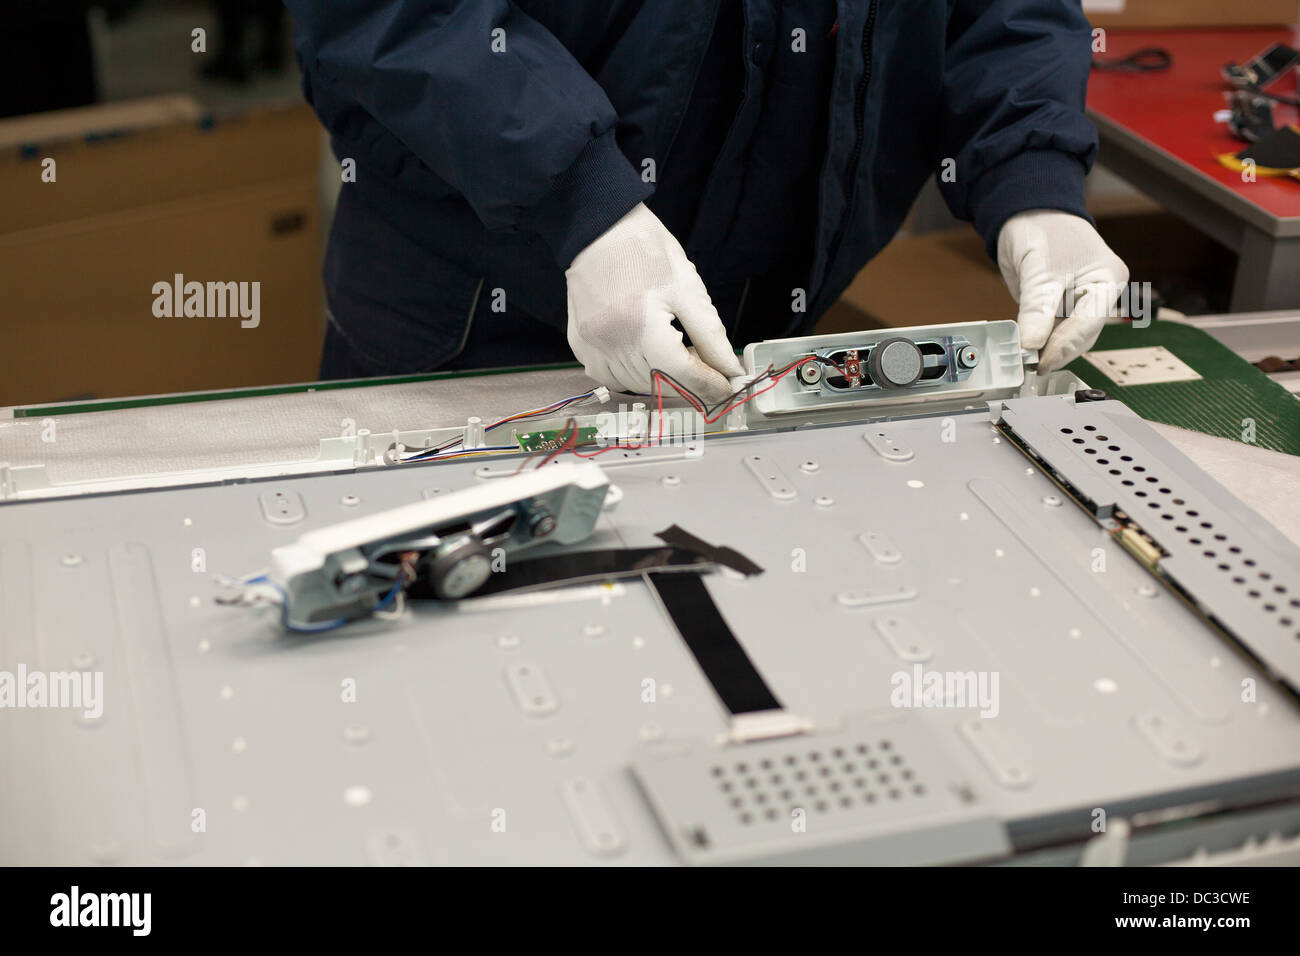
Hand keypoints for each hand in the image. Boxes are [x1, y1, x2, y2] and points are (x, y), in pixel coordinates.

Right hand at [565, 203, 743, 401]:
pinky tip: (644, 353)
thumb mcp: (688, 288)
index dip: (709, 384)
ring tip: (674, 351)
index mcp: (643, 325)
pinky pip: (609, 376)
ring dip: (660, 378)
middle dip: (688, 380)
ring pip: (636, 385)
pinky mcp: (580, 344)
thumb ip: (710, 334)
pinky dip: (632, 374)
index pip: (682, 373)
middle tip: (705, 364)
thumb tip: (729, 368)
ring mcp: (592, 345)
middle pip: (661, 383)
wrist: (600, 229)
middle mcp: (612, 341)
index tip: (726, 386)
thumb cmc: (645, 250)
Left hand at [996, 210, 1129, 371]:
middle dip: (1055, 350)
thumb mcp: (1038, 270)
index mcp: (1108, 280)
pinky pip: (1053, 331)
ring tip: (1023, 359)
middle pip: (1080, 335)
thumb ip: (1036, 310)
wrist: (1026, 211)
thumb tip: (1031, 346)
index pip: (1088, 324)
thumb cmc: (1042, 228)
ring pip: (1066, 337)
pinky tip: (1025, 349)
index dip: (1064, 347)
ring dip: (1046, 349)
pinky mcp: (1061, 307)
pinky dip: (1040, 341)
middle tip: (1028, 365)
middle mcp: (1099, 294)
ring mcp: (1080, 302)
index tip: (1040, 363)